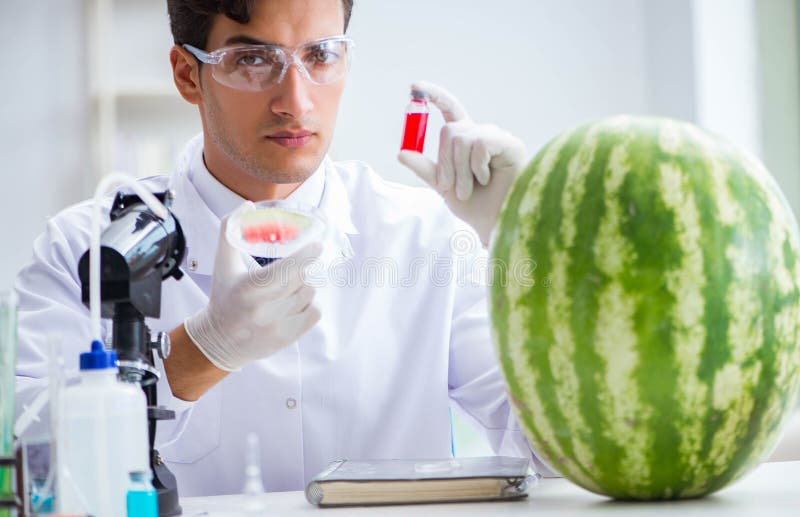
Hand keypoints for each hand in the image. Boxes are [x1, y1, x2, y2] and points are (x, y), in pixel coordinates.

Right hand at [184, 205, 321, 371]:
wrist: (220, 341)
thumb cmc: (224, 297)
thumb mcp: (223, 264)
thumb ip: (231, 231)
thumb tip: (247, 205)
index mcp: (248, 288)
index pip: (286, 270)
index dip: (306, 255)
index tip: (317, 245)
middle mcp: (264, 308)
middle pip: (301, 279)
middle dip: (302, 267)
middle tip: (297, 264)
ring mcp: (278, 325)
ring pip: (309, 294)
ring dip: (303, 286)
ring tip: (287, 287)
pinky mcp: (288, 337)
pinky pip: (314, 312)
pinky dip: (309, 304)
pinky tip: (293, 303)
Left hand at [398, 81, 527, 245]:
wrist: (495, 223)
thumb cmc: (475, 206)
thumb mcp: (444, 187)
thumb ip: (425, 168)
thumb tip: (401, 152)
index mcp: (465, 141)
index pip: (450, 110)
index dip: (434, 96)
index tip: (414, 86)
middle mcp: (481, 134)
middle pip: (450, 130)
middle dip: (445, 163)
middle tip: (451, 187)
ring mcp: (496, 137)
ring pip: (462, 138)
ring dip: (460, 171)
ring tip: (469, 190)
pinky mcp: (510, 143)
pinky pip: (479, 144)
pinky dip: (477, 167)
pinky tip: (488, 179)